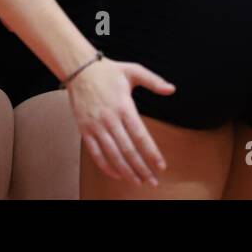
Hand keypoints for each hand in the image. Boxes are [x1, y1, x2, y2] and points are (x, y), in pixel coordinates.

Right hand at [66, 55, 173, 185]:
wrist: (79, 69)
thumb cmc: (109, 71)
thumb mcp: (134, 70)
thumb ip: (154, 81)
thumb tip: (172, 89)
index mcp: (124, 106)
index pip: (140, 135)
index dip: (151, 153)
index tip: (161, 166)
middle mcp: (109, 119)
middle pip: (128, 150)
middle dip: (142, 168)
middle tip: (153, 181)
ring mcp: (95, 126)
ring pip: (112, 155)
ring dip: (126, 171)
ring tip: (138, 182)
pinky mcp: (84, 130)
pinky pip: (95, 153)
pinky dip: (106, 167)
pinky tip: (117, 174)